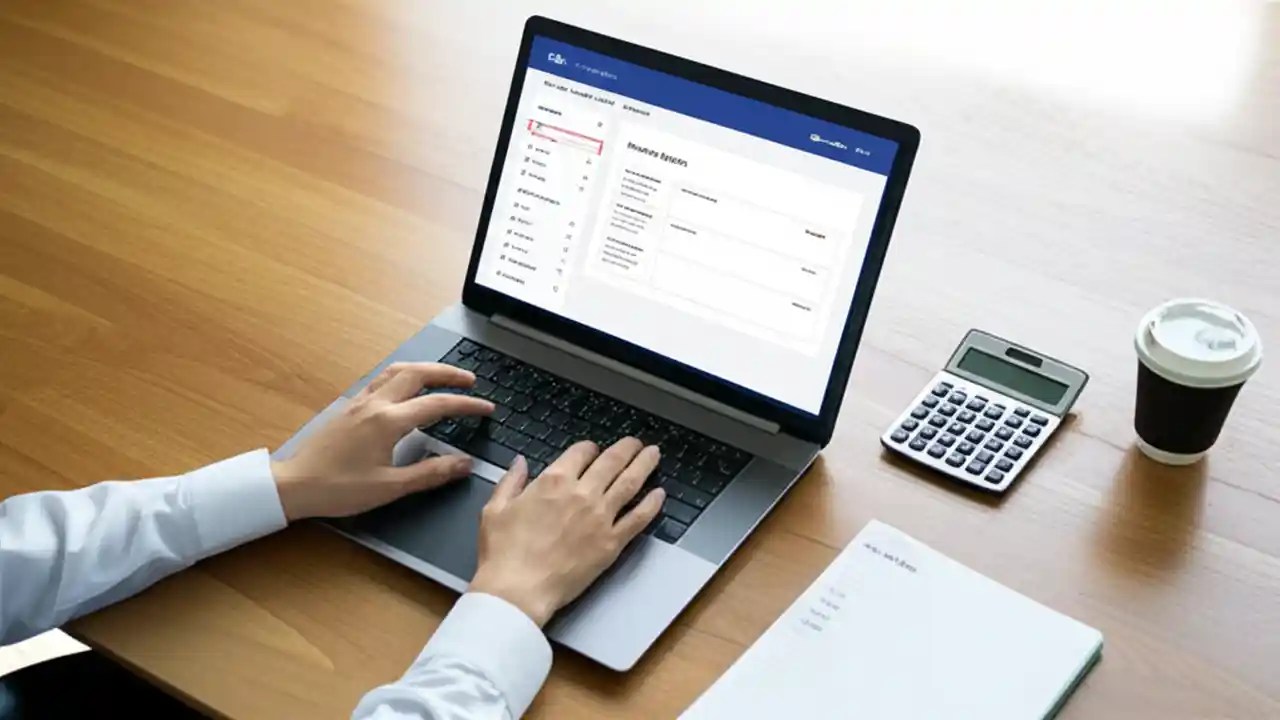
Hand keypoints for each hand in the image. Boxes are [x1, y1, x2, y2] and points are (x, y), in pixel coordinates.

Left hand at [271, 362, 493, 521]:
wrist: (294, 485)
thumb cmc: (339, 489)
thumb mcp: (390, 487)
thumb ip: (430, 473)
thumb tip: (463, 463)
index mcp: (387, 421)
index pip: (437, 404)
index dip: (466, 405)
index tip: (487, 408)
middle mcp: (375, 404)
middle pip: (418, 374)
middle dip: (448, 373)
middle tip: (470, 381)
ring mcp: (360, 402)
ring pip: (398, 371)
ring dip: (425, 369)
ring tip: (444, 376)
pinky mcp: (349, 406)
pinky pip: (382, 379)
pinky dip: (404, 375)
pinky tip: (408, 387)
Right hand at [469, 438, 664, 626]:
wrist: (518, 590)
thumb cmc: (503, 553)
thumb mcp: (494, 509)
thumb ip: (511, 482)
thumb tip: (520, 463)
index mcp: (553, 481)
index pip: (581, 452)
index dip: (589, 448)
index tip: (593, 450)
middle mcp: (581, 493)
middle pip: (612, 461)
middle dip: (626, 448)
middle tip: (636, 443)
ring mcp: (600, 518)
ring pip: (630, 483)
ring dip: (644, 465)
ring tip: (654, 454)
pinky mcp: (612, 543)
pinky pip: (638, 519)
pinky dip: (651, 504)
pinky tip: (659, 495)